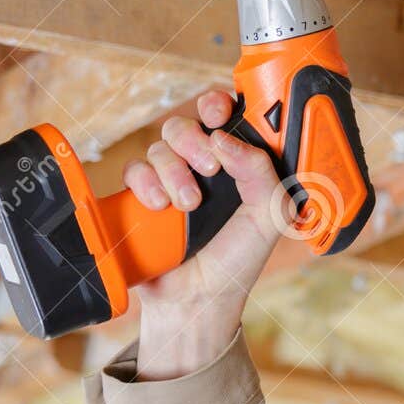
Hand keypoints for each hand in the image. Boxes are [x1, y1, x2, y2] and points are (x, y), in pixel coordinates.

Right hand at [122, 89, 287, 377]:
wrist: (196, 299)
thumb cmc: (238, 259)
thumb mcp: (269, 217)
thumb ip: (261, 172)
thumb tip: (225, 139)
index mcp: (240, 166)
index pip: (227, 117)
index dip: (219, 104)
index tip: (219, 113)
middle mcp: (206, 168)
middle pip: (188, 123)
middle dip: (195, 139)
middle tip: (210, 168)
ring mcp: (172, 180)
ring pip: (161, 144)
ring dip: (175, 170)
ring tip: (189, 205)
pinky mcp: (143, 195)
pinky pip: (134, 168)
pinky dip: (147, 184)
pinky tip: (161, 207)